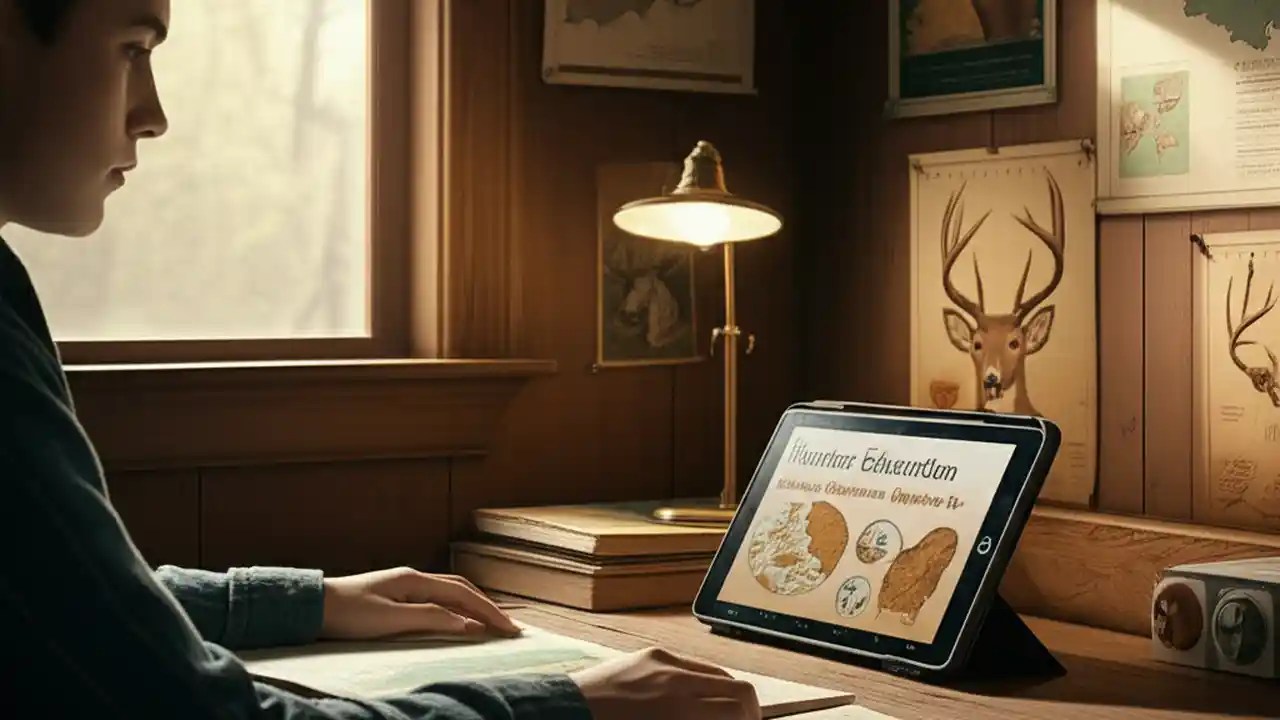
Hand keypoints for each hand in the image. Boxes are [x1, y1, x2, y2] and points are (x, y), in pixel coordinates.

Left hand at [320, 567, 520, 639]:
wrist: (312, 605)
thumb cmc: (348, 614)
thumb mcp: (390, 619)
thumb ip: (431, 618)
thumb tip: (468, 623)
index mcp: (415, 580)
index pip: (463, 594)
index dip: (488, 611)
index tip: (509, 629)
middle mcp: (413, 577)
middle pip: (461, 588)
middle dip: (487, 606)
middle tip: (509, 627)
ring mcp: (404, 584)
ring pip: (450, 591)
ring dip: (473, 605)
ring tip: (491, 622)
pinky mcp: (396, 594)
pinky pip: (436, 598)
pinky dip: (456, 607)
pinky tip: (458, 619)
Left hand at [569, 646, 760, 719]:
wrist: (567, 713)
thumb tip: (724, 719)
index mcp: (680, 711)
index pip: (739, 708)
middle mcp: (677, 681)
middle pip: (739, 688)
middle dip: (747, 712)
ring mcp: (665, 662)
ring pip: (719, 674)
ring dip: (727, 697)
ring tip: (718, 715)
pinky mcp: (652, 653)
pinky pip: (691, 665)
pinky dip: (702, 683)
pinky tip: (691, 700)